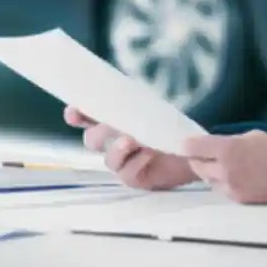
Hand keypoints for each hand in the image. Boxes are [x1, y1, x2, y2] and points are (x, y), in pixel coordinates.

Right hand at [63, 106, 198, 190]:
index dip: (76, 115)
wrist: (192, 149)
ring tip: (131, 140)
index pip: (86, 118)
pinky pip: (127, 173)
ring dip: (118, 149)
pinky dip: (136, 161)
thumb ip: (133, 100)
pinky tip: (149, 153)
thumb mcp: (150, 106)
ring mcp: (121, 163)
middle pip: (91, 140)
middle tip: (112, 125)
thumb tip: (118, 88)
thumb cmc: (168, 124)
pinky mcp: (133, 178)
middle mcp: (110, 144)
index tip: (74, 111)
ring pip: (108, 159)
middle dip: (99, 132)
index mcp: (109, 123)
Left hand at [183, 130, 266, 204]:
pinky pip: (223, 190)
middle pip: (197, 166)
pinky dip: (224, 183)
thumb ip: (231, 141)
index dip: (187, 145)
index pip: (193, 148)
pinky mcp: (239, 201)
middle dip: (198, 159)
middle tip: (204, 153)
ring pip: (209, 180)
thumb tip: (216, 146)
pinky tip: (237, 177)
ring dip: (211, 172)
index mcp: (228, 150)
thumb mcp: (254, 136)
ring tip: (225, 165)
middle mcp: (225, 171)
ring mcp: (231, 189)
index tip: (186, 143)